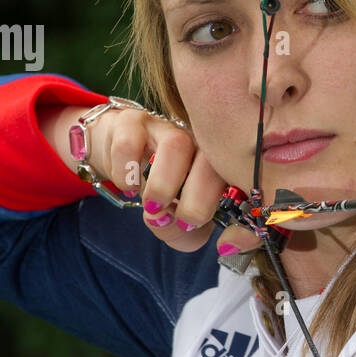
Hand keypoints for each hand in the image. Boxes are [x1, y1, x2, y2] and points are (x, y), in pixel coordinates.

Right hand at [76, 106, 257, 255]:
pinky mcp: (131, 122)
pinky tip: (128, 186)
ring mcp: (165, 128)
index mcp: (216, 165)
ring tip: (150, 204)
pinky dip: (125, 172)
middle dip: (196, 198)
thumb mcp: (177, 223)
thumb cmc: (161, 193)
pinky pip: (129, 142)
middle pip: (212, 160)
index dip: (218, 203)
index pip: (234, 176)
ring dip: (162, 184)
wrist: (121, 162)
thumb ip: (183, 234)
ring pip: (176, 145)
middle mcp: (197, 141)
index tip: (193, 223)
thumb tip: (168, 222)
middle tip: (177, 218)